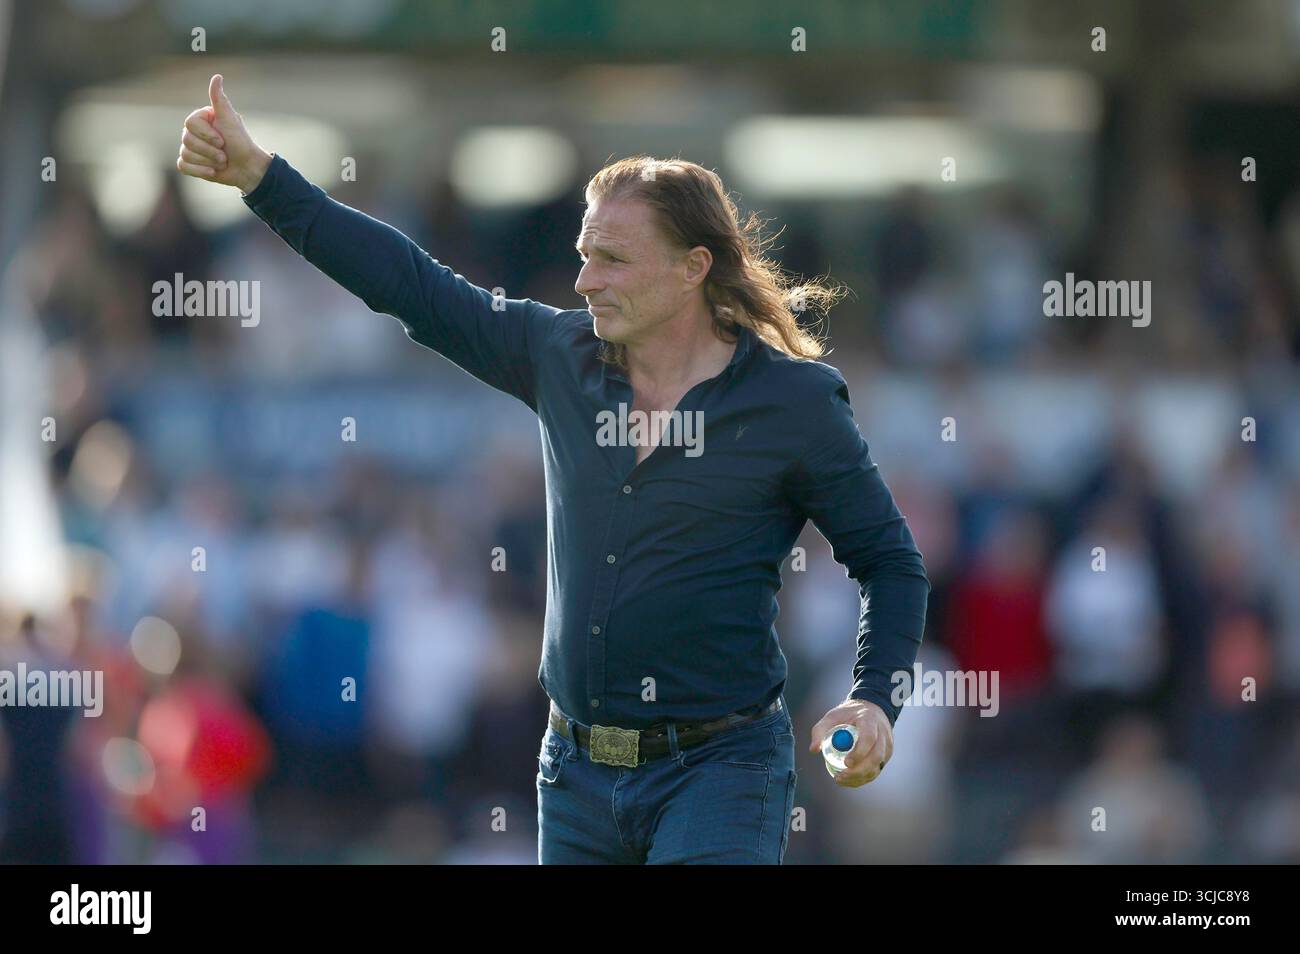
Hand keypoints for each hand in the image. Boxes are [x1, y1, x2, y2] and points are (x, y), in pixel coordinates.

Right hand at [176, 74, 271, 193]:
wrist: (248, 168)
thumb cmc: (241, 142)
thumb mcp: (230, 119)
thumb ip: (220, 100)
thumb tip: (217, 76)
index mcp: (201, 119)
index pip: (190, 123)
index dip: (207, 135)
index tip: (222, 140)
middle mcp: (193, 132)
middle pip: (187, 140)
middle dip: (210, 151)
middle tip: (225, 154)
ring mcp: (190, 147)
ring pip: (185, 154)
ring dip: (208, 161)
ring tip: (222, 162)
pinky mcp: (190, 163)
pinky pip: (183, 166)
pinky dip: (199, 171)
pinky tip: (213, 171)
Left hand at [808, 698, 892, 787]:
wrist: (870, 710)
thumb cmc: (849, 714)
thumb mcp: (833, 716)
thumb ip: (820, 730)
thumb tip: (814, 750)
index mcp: (869, 720)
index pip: (869, 737)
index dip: (859, 752)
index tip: (846, 763)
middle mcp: (882, 733)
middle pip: (876, 756)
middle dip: (859, 770)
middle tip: (841, 775)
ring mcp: (887, 745)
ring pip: (877, 766)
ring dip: (860, 777)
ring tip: (841, 779)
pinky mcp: (886, 755)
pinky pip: (876, 770)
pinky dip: (863, 778)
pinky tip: (849, 780)